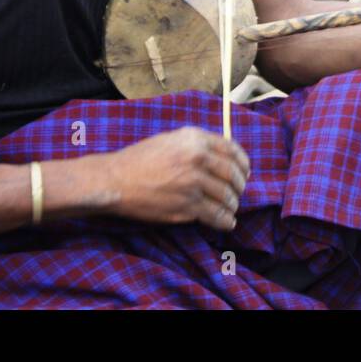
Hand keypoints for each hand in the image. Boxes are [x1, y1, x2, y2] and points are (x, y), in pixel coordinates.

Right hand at [106, 126, 249, 229]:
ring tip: (230, 210)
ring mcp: (194, 182)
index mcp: (195, 138)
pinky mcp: (188, 205)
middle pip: (233, 175)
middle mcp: (198, 158)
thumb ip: (197, 145)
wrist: (116, 180)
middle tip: (237, 194)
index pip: (232, 150)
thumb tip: (223, 156)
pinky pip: (216, 215)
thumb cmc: (140, 160)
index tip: (244, 173)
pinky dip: (225, 221)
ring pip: (227, 197)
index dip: (242, 164)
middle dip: (239, 187)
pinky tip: (226, 223)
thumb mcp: (171, 140)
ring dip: (232, 206)